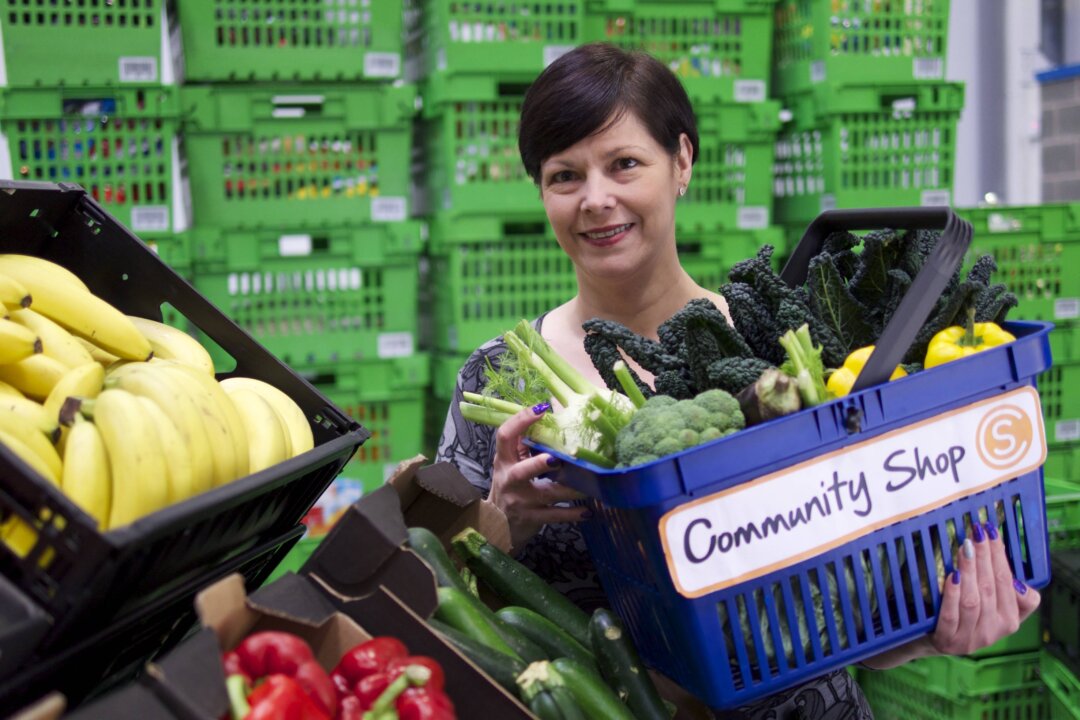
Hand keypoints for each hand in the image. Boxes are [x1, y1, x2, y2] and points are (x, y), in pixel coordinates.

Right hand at [488, 403, 587, 550]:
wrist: (496, 525)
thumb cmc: (509, 487)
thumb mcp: (510, 464)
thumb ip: (524, 445)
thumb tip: (547, 413)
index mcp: (504, 460)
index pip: (505, 436)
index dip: (520, 420)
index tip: (541, 409)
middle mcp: (510, 480)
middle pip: (522, 471)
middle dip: (539, 464)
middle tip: (557, 460)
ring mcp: (521, 501)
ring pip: (546, 494)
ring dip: (569, 489)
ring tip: (589, 485)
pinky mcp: (532, 518)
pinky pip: (555, 516)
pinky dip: (572, 514)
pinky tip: (587, 511)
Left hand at [862, 519, 1039, 669]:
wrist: (926, 641)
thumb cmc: (961, 615)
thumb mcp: (989, 607)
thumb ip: (1002, 590)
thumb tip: (1003, 562)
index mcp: (1009, 621)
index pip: (1009, 584)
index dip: (1001, 557)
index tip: (991, 533)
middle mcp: (993, 632)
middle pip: (991, 589)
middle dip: (985, 557)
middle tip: (978, 532)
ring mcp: (970, 639)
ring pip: (974, 600)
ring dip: (970, 571)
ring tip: (966, 548)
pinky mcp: (947, 641)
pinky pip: (951, 615)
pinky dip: (952, 594)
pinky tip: (952, 576)